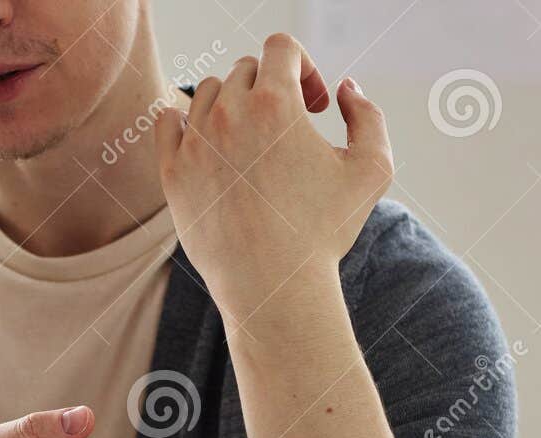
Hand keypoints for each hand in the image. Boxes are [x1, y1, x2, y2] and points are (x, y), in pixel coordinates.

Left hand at [155, 34, 392, 324]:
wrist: (272, 287)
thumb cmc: (324, 233)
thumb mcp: (373, 169)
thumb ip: (367, 116)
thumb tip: (343, 88)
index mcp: (276, 103)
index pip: (281, 47)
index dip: (305, 67)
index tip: (314, 106)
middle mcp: (229, 113)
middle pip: (245, 70)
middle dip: (271, 90)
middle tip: (289, 131)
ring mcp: (195, 142)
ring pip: (208, 91)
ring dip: (233, 104)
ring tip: (253, 141)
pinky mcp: (172, 172)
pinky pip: (167, 120)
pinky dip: (186, 120)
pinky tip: (210, 143)